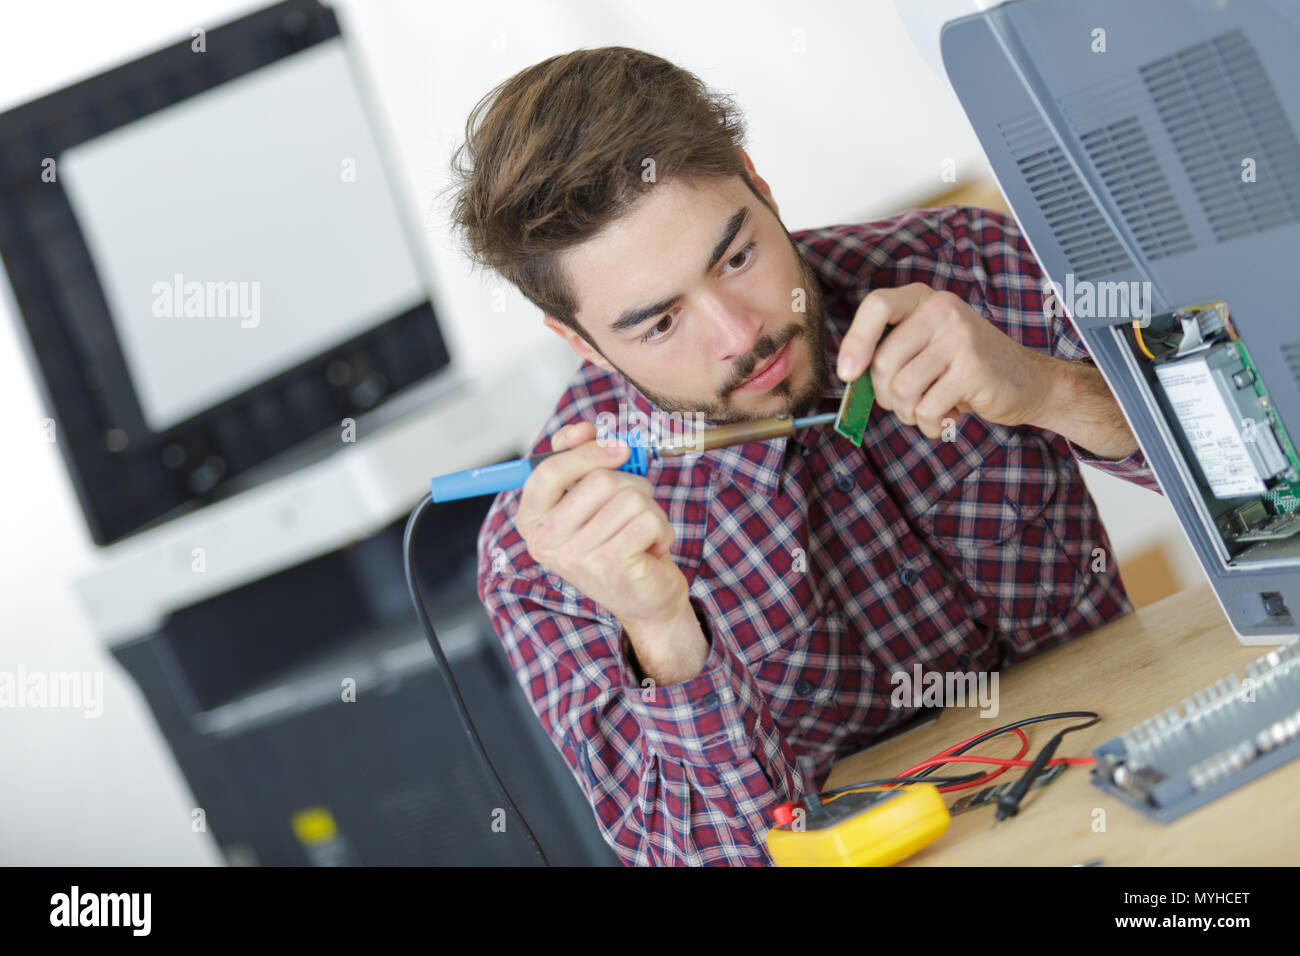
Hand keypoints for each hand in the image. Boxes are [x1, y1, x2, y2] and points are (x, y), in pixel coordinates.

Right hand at [516, 421, 689, 631]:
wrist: (645, 599)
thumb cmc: (619, 542)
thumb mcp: (592, 500)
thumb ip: (580, 461)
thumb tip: (581, 428)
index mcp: (532, 521)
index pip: (548, 470)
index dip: (586, 451)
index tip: (617, 449)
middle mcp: (546, 542)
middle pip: (598, 480)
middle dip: (630, 484)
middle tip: (634, 508)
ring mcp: (576, 556)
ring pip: (629, 497)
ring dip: (649, 509)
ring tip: (640, 533)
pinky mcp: (609, 566)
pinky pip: (648, 519)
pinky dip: (661, 529)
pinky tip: (650, 549)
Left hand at [836, 283, 1052, 438]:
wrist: (1028, 381)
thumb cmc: (965, 368)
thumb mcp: (927, 346)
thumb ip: (891, 351)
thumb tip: (850, 376)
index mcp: (924, 300)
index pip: (877, 305)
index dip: (855, 341)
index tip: (848, 373)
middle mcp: (942, 310)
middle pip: (883, 361)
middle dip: (885, 396)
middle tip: (907, 403)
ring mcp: (960, 337)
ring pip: (902, 389)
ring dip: (909, 413)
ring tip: (929, 409)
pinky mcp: (973, 369)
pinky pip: (927, 408)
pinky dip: (930, 424)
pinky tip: (949, 417)